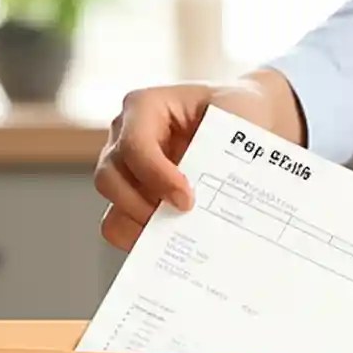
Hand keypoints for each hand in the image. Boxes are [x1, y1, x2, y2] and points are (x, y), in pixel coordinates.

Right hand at [94, 69, 304, 250]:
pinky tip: (177, 244)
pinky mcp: (135, 201)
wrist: (243, 121)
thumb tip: (226, 191)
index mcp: (143, 107)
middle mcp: (124, 138)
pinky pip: (125, 230)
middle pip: (109, 179)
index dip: (155, 176)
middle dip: (143, 208)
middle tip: (183, 219)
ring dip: (143, 229)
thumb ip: (230, 145)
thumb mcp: (239, 115)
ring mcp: (125, 173)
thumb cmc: (237, 111)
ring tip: (180, 236)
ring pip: (112, 211)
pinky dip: (147, 243)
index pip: (133, 144)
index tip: (187, 200)